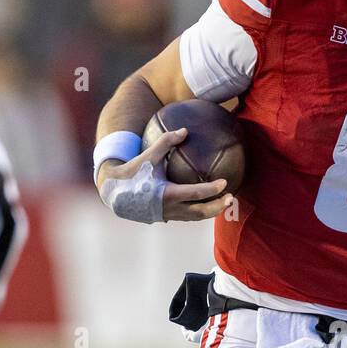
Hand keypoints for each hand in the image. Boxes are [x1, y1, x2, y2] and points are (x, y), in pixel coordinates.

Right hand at [100, 127, 234, 222]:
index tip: (225, 183)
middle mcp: (170, 208)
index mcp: (167, 194)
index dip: (213, 189)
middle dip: (218, 206)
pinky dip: (199, 212)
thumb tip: (185, 130)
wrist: (115, 193)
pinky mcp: (166, 218)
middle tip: (231, 197)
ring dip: (211, 211)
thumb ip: (167, 142)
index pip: (196, 193)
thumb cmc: (133, 172)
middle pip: (201, 212)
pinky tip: (208, 204)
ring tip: (224, 202)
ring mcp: (168, 216)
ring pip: (195, 217)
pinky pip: (187, 216)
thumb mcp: (149, 155)